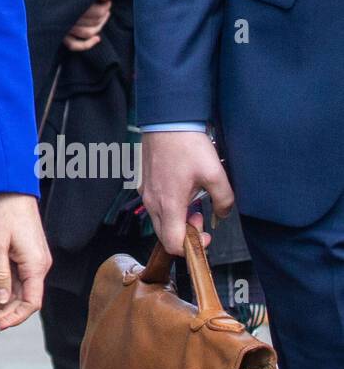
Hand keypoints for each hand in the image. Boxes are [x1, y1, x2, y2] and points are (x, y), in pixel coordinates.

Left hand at [0, 192, 50, 329]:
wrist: (13, 190)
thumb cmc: (5, 213)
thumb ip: (0, 275)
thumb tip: (2, 300)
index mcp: (36, 266)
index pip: (31, 303)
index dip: (15, 317)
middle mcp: (39, 266)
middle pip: (24, 300)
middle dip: (3, 311)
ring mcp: (34, 261)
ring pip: (19, 290)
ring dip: (1, 301)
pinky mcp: (28, 257)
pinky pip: (18, 279)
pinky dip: (3, 287)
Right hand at [61, 0, 110, 50]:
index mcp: (69, 5)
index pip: (97, 11)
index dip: (105, 4)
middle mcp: (67, 18)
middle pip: (94, 21)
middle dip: (104, 12)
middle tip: (107, 4)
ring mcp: (63, 28)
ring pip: (88, 32)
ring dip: (100, 25)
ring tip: (105, 15)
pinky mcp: (60, 36)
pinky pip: (74, 45)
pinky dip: (87, 45)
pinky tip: (97, 39)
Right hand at [141, 130, 233, 256]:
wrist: (166, 121)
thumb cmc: (188, 145)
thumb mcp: (215, 173)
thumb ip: (224, 200)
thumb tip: (223, 214)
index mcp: (169, 204)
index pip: (173, 244)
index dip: (191, 247)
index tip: (205, 234)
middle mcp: (152, 202)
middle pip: (165, 235)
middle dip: (185, 234)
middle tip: (200, 215)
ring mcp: (145, 193)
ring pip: (159, 221)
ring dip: (177, 221)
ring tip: (192, 201)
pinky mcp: (144, 184)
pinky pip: (154, 207)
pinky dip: (168, 209)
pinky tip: (181, 192)